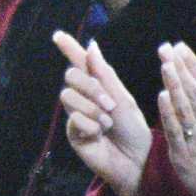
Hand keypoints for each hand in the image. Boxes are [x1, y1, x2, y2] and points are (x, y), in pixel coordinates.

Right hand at [55, 32, 150, 195]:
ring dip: (92, 108)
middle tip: (109, 103)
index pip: (80, 62)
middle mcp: (85, 98)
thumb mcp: (123, 100)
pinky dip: (90, 125)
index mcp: (100, 86)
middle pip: (71, 76)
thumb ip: (104, 75)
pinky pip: (73, 118)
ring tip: (108, 123)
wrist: (137, 161)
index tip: (58, 34)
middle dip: (90, 86)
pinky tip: (99, 135)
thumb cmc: (135, 131)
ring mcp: (76, 114)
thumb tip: (91, 46)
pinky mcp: (72, 132)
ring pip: (68, 96)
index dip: (69, 47)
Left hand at [158, 43, 195, 195]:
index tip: (179, 46)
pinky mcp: (184, 155)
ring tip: (163, 64)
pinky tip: (162, 96)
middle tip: (165, 48)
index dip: (192, 64)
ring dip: (174, 84)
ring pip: (185, 108)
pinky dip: (169, 113)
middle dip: (179, 68)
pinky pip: (176, 131)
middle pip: (195, 92)